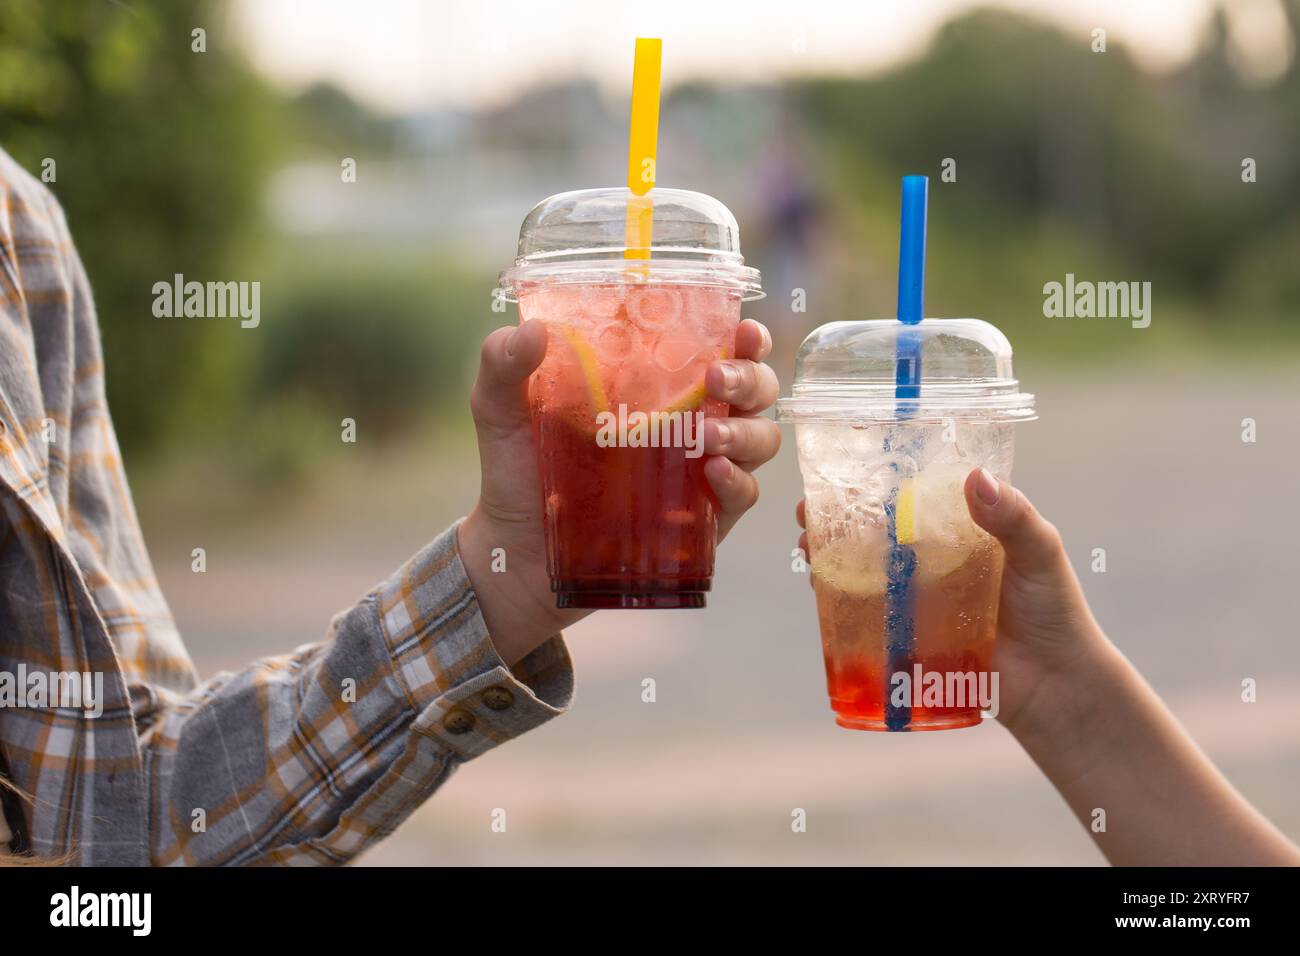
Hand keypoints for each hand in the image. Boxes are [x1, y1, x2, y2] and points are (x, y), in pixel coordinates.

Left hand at [460, 317, 781, 665]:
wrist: (514, 556)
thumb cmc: (517, 474)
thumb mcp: (500, 411)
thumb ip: (504, 364)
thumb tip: (533, 330)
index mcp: (658, 385)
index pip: (718, 348)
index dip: (744, 337)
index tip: (741, 329)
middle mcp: (690, 423)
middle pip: (756, 390)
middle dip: (750, 378)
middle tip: (715, 379)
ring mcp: (700, 473)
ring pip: (761, 441)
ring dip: (745, 432)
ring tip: (707, 437)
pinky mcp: (700, 522)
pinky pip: (742, 497)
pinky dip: (737, 483)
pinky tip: (712, 473)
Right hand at [793, 468, 1104, 731]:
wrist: (1056, 686)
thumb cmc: (1056, 612)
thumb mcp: (1040, 552)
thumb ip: (1013, 516)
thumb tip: (975, 478)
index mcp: (961, 532)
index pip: (913, 498)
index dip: (877, 483)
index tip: (843, 471)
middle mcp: (933, 562)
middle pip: (876, 533)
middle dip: (836, 519)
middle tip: (808, 513)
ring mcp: (917, 601)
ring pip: (864, 572)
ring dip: (830, 558)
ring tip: (808, 549)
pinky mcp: (908, 638)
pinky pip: (867, 618)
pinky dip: (839, 603)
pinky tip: (820, 591)